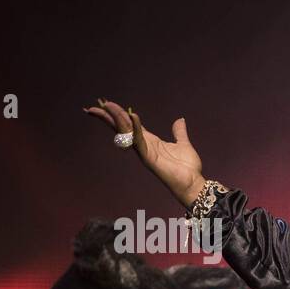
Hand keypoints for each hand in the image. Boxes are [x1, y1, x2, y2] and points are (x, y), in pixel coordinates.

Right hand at [83, 99, 206, 208]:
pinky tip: (133, 116)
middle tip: (95, 106)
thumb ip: (179, 133)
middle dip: (109, 117)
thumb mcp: (183, 144)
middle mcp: (145, 146)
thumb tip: (180, 120)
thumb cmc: (188, 168)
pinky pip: (140, 142)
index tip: (106, 105)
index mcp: (150, 141)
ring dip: (118, 119)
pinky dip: (136, 129)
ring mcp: (145, 152)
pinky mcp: (149, 159)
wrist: (194, 183)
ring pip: (127, 133)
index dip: (118, 115)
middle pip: (123, 128)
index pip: (130, 125)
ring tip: (108, 106)